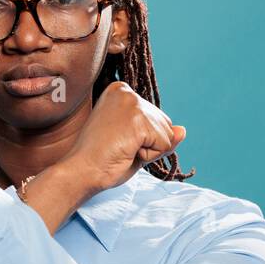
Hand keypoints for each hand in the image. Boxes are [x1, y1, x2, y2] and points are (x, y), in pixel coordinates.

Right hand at [61, 82, 185, 194]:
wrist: (81, 172)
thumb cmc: (101, 161)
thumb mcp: (135, 144)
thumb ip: (160, 136)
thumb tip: (183, 131)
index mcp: (120, 91)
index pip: (155, 117)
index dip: (141, 138)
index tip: (114, 141)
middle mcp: (127, 92)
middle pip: (164, 123)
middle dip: (148, 143)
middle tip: (118, 148)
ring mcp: (132, 104)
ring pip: (167, 135)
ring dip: (148, 151)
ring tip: (120, 150)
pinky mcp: (138, 119)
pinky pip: (164, 145)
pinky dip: (148, 156)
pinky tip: (125, 152)